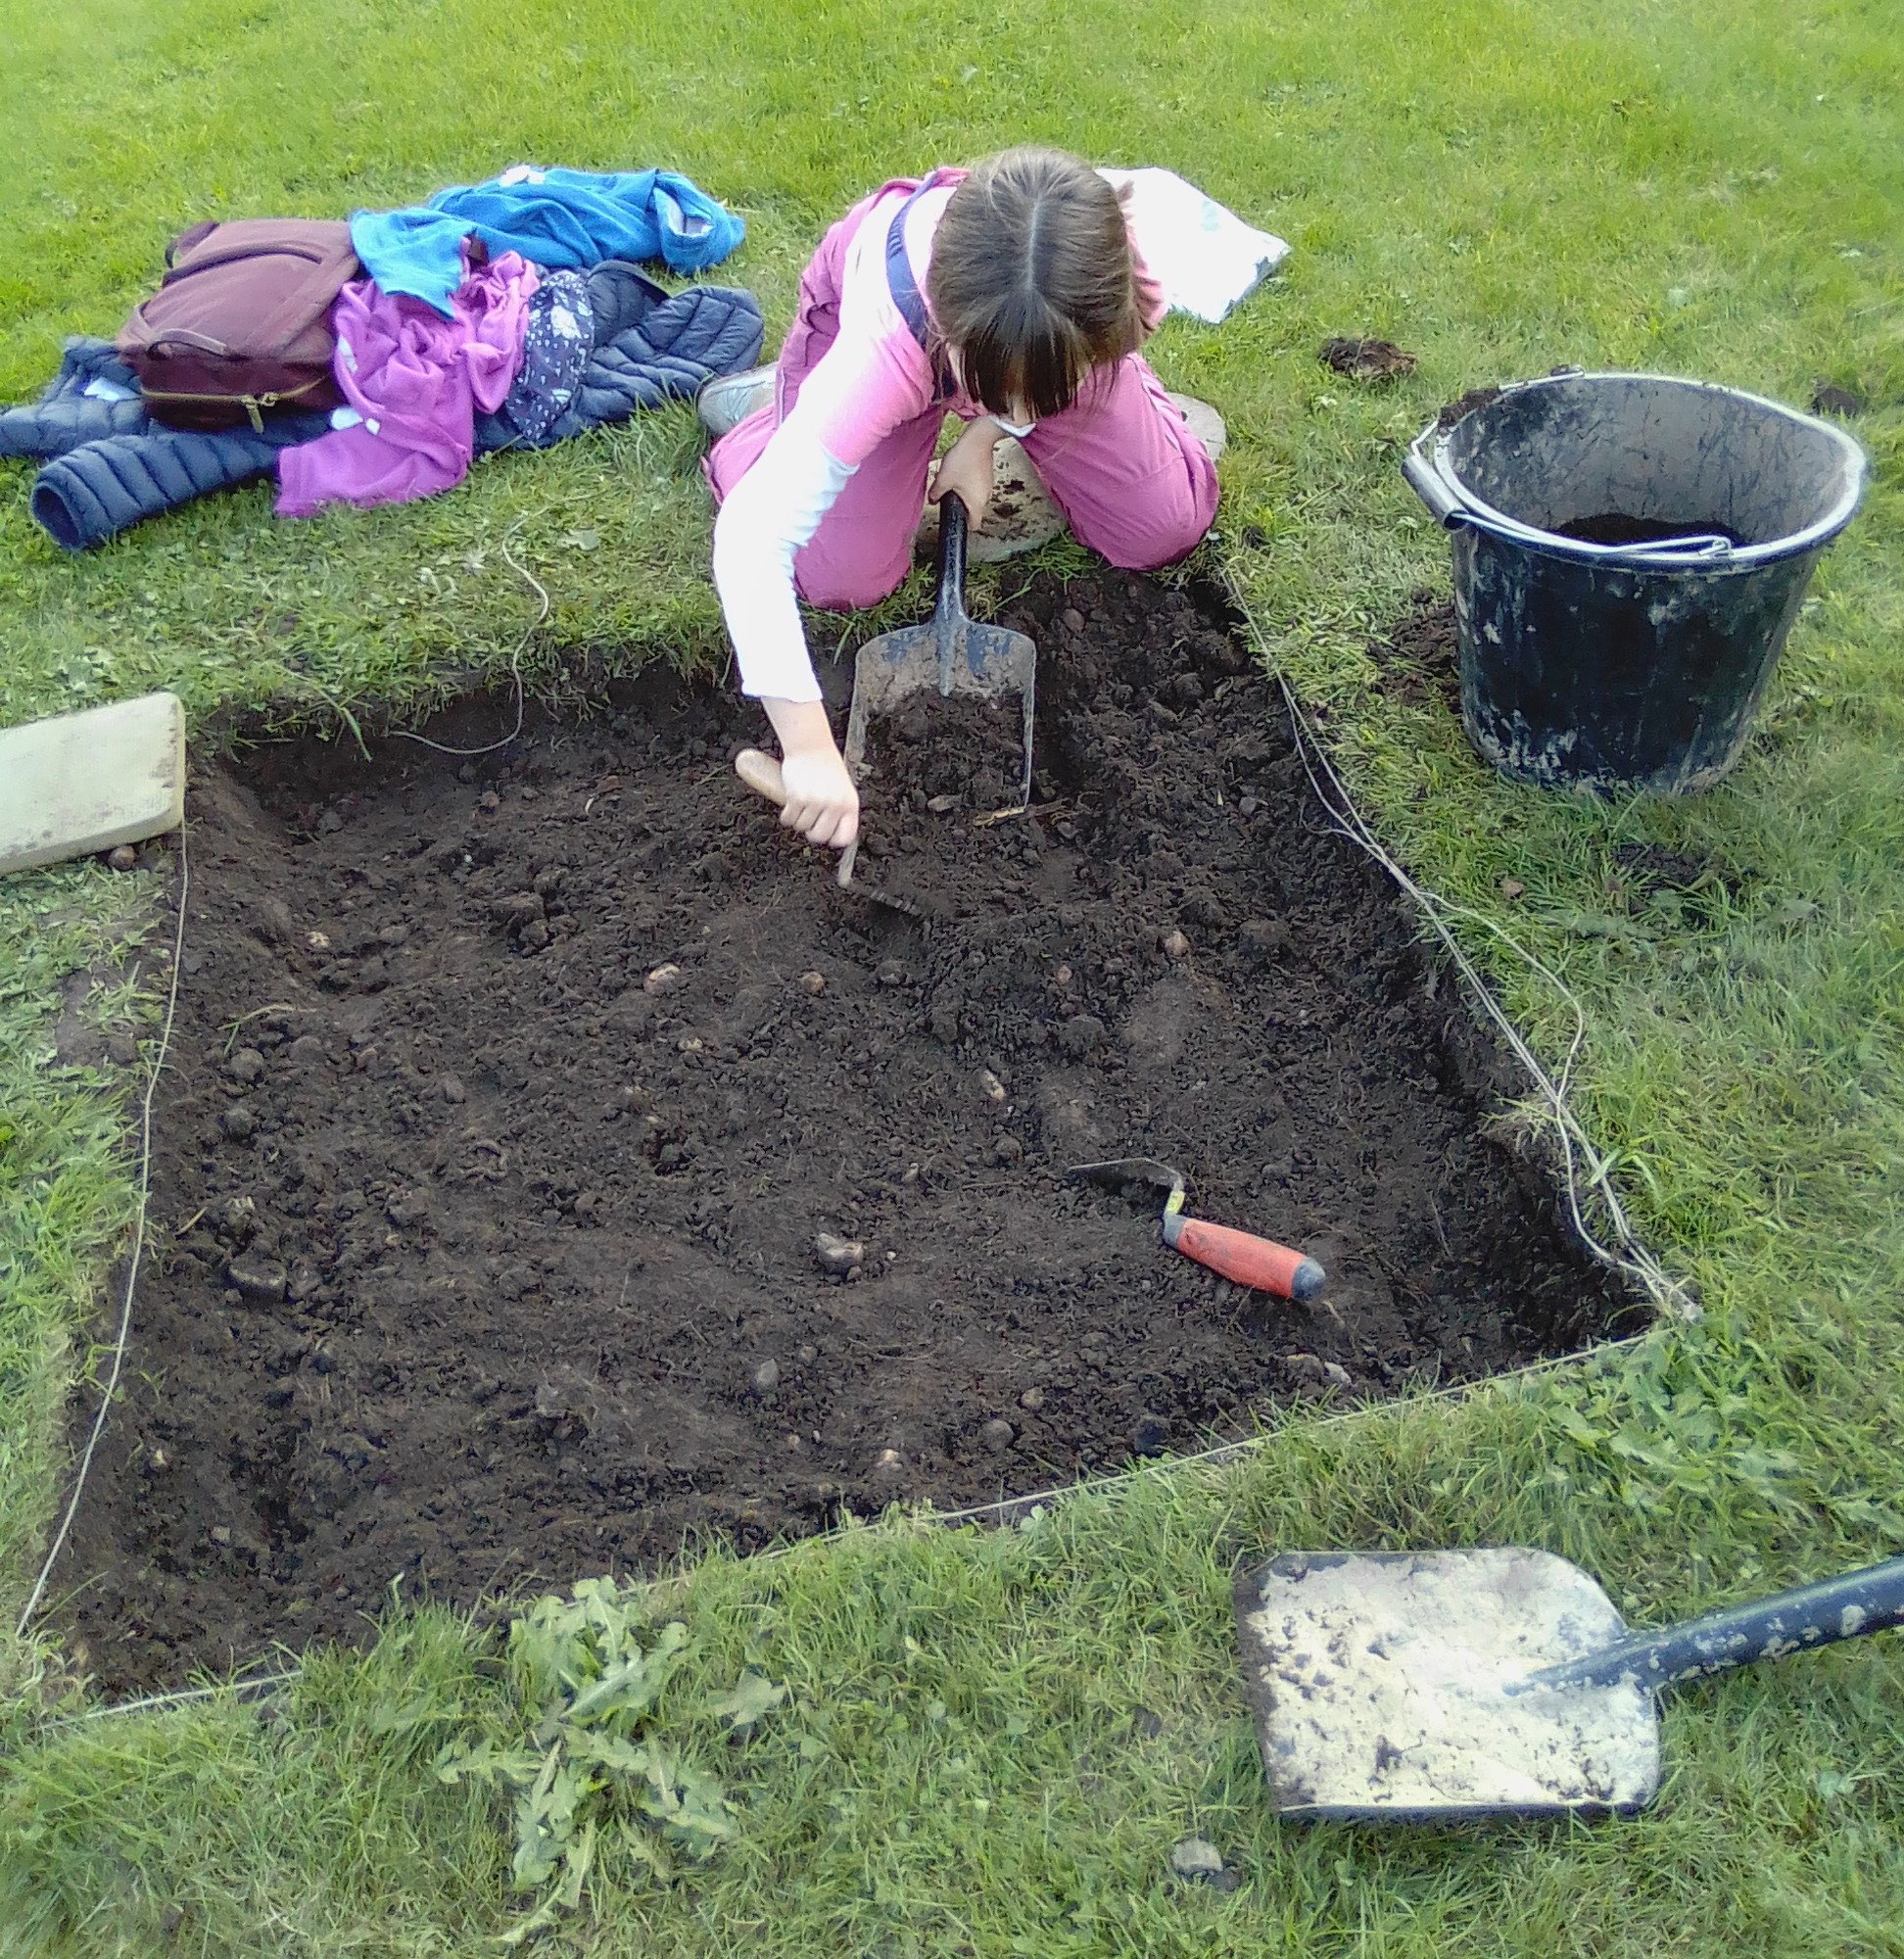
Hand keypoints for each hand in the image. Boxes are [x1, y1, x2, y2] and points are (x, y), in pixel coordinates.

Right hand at [750, 701, 859, 850]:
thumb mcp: (843, 789)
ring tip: (800, 806)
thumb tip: (833, 833)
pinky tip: (790, 805)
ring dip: (798, 820)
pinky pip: (789, 819)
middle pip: (820, 836)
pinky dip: (787, 816)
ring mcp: (816, 801)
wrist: (810, 745)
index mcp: (850, 804)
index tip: (826, 835)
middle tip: (809, 822)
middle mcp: (835, 804)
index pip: (845, 836)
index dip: (833, 839)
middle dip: (811, 832)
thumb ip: (841, 809)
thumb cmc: (826, 765)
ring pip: (802, 827)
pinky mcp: (798, 797)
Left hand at [929, 418, 1002, 533]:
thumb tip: (931, 500)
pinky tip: (960, 470)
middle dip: (959, 505)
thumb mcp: (943, 479)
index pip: (973, 525)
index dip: (962, 525)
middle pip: (972, 510)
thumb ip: (935, 494)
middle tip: (947, 494)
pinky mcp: (988, 476)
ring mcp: (989, 486)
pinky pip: (977, 486)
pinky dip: (968, 483)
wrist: (979, 439)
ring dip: (963, 492)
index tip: (953, 517)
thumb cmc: (963, 460)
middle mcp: (985, 498)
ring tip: (952, 480)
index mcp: (976, 504)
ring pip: (974, 497)